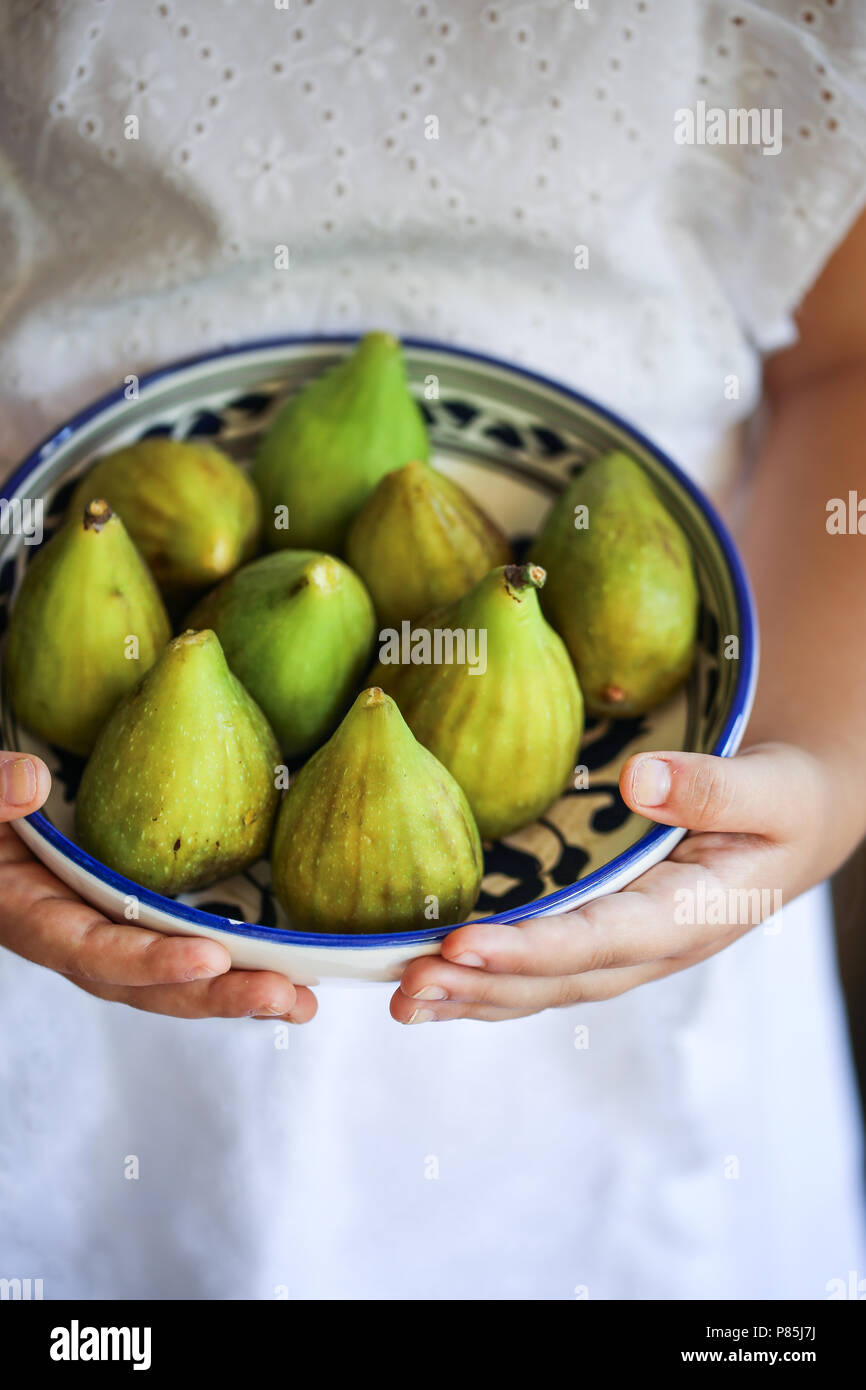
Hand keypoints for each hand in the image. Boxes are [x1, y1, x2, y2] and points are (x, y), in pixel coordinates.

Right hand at [0, 751, 315, 1021]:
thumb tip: (32, 781)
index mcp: (29, 915)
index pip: (92, 950)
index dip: (148, 962)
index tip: (209, 959)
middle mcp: (69, 937)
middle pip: (144, 984)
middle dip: (215, 996)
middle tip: (286, 998)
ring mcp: (100, 930)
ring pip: (168, 976)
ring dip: (233, 992)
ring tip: (299, 1002)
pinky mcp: (125, 915)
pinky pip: (176, 946)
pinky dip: (226, 964)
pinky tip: (279, 968)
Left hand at [391, 743, 833, 1023]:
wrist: (800, 822)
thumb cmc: (787, 801)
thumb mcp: (772, 789)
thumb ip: (712, 788)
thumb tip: (638, 779)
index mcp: (691, 917)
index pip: (601, 940)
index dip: (530, 948)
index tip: (461, 945)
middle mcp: (653, 948)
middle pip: (558, 978)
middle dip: (480, 985)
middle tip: (405, 988)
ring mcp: (628, 950)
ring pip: (544, 985)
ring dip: (473, 995)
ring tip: (403, 1000)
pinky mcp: (608, 936)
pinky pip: (545, 969)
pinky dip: (490, 979)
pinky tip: (438, 983)